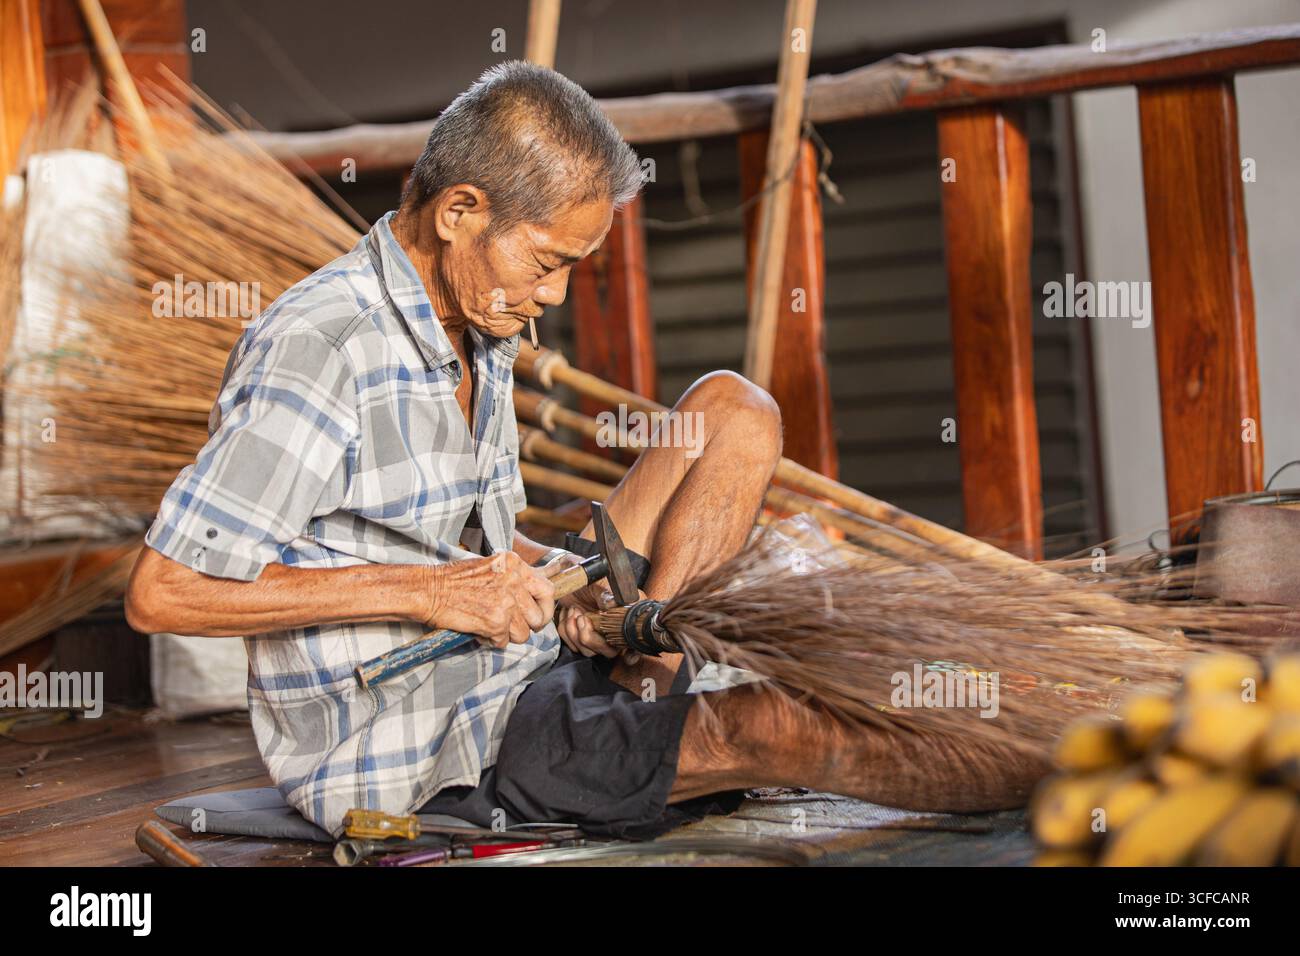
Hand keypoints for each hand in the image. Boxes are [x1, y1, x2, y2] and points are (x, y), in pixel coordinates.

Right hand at [423, 552, 554, 648]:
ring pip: (523, 633)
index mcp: (515, 565)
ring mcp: (507, 602)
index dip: (545, 606)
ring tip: (491, 626)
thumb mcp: (492, 568)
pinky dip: (492, 641)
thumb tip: (532, 600)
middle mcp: (515, 581)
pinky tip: (479, 630)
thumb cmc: (454, 579)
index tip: (537, 614)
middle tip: (513, 626)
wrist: (429, 589)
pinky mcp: (496, 622)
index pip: (548, 589)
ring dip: (508, 635)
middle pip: (539, 616)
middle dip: (528, 626)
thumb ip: (514, 580)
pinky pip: (504, 642)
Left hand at [556, 579, 648, 659]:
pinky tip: (568, 613)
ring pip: (589, 651)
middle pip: (609, 651)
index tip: (628, 657)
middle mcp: (613, 627)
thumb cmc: (588, 575)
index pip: (635, 640)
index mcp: (626, 614)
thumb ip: (607, 593)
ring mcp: (596, 633)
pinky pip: (573, 645)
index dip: (634, 652)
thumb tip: (613, 604)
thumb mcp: (599, 581)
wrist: (567, 575)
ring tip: (573, 611)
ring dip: (576, 633)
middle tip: (583, 617)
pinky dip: (566, 630)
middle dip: (591, 638)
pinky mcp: (580, 635)